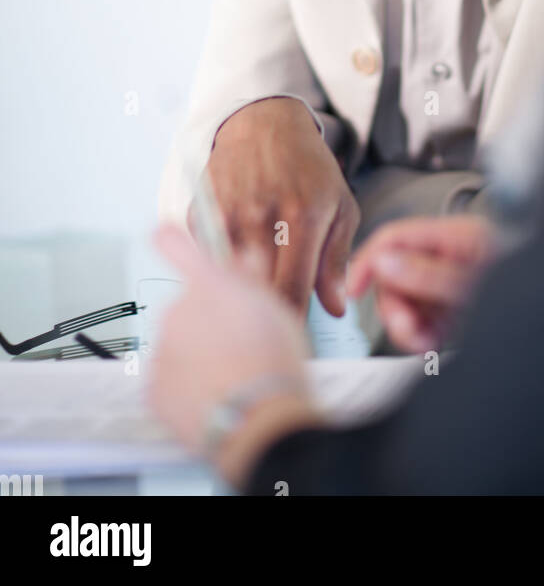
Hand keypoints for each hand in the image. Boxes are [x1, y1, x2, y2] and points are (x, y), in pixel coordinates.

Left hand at [148, 225, 320, 485]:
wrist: (257, 421)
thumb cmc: (275, 361)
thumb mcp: (277, 305)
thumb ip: (253, 276)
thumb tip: (244, 255)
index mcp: (208, 285)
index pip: (174, 244)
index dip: (169, 237)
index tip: (163, 233)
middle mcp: (177, 310)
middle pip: (187, 307)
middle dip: (207, 320)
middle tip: (240, 343)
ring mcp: (162, 350)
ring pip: (179, 346)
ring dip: (199, 356)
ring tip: (235, 376)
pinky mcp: (154, 390)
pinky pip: (170, 383)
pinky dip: (188, 389)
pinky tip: (217, 396)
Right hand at [198, 97, 359, 316]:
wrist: (264, 123)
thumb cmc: (307, 168)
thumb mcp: (340, 206)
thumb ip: (337, 260)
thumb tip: (336, 309)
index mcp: (303, 219)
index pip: (292, 293)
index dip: (292, 322)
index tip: (293, 333)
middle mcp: (262, 218)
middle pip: (258, 292)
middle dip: (266, 311)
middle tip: (273, 316)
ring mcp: (228, 214)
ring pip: (229, 280)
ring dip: (240, 289)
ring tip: (253, 287)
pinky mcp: (202, 212)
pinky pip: (207, 259)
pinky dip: (219, 267)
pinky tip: (234, 259)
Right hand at [347, 215, 499, 352]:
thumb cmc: (524, 288)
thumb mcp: (475, 281)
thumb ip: (428, 273)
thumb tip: (383, 263)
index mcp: (454, 235)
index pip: (395, 238)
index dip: (368, 262)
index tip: (351, 292)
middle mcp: (448, 256)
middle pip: (394, 275)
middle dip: (395, 307)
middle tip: (409, 329)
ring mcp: (449, 283)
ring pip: (405, 302)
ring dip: (408, 327)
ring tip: (427, 341)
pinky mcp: (453, 309)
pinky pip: (421, 321)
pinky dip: (421, 336)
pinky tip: (434, 344)